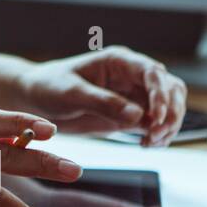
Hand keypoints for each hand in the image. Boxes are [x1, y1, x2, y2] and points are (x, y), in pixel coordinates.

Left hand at [16, 46, 187, 145]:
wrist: (35, 100)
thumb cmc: (49, 87)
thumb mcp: (72, 94)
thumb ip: (104, 102)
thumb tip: (138, 115)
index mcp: (119, 62)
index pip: (153, 73)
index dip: (161, 95)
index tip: (157, 118)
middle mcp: (131, 76)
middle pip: (170, 89)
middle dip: (171, 112)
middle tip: (157, 134)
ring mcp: (133, 96)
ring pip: (168, 107)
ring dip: (169, 125)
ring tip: (151, 142)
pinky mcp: (129, 115)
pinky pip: (155, 124)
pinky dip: (158, 135)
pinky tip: (147, 145)